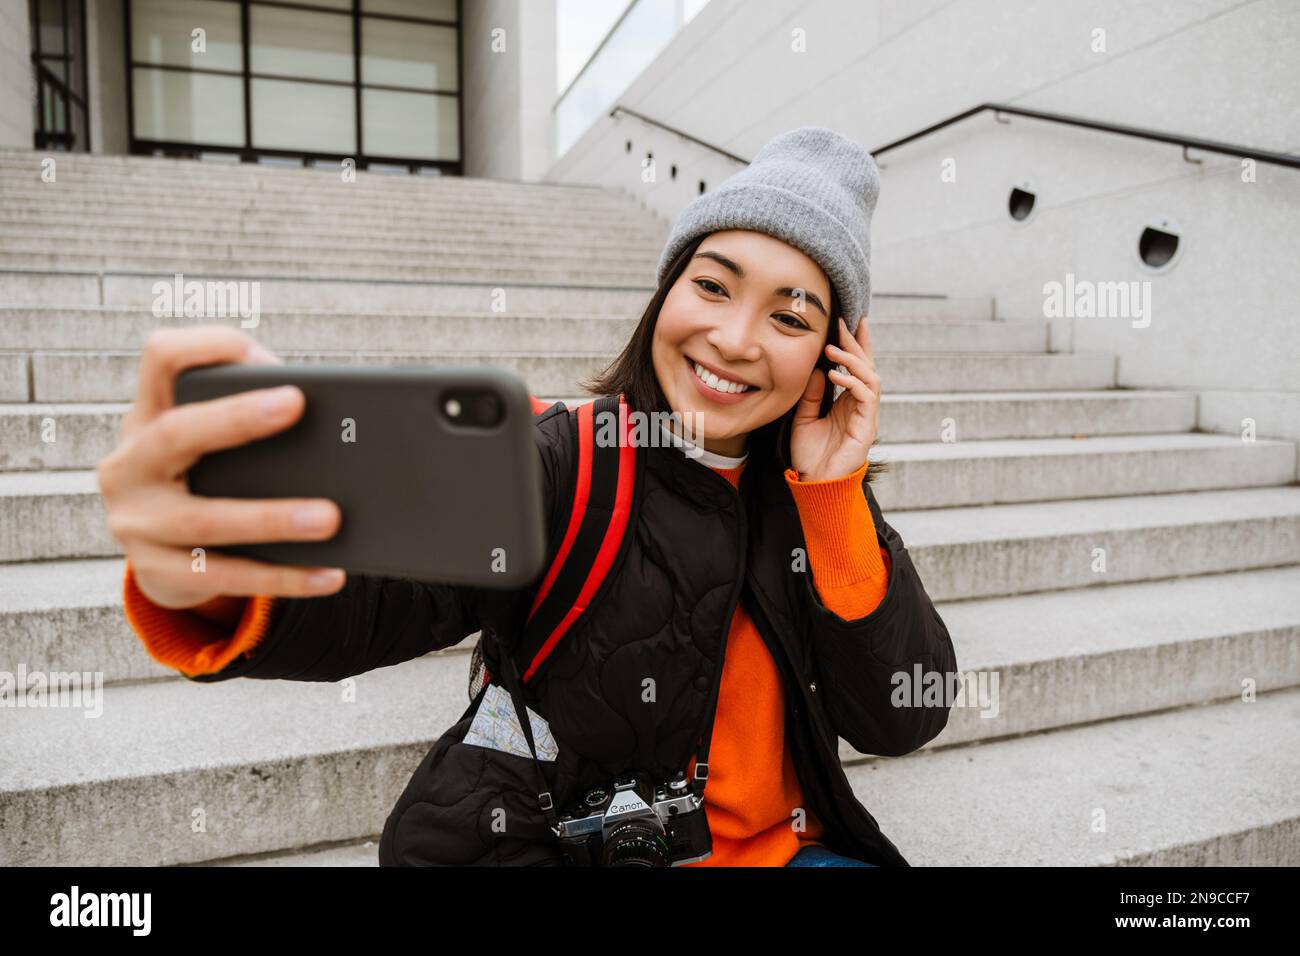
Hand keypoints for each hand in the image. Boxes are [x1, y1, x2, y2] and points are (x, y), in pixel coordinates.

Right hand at [97, 325, 346, 608]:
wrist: (165, 561)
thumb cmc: (208, 481)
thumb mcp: (209, 446)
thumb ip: (249, 423)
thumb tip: (334, 419)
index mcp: (147, 418)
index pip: (160, 357)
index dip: (208, 346)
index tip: (264, 356)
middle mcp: (130, 465)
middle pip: (175, 433)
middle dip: (236, 418)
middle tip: (296, 404)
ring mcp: (136, 523)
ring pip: (204, 520)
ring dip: (272, 518)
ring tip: (330, 518)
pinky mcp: (157, 574)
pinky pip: (224, 578)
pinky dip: (283, 576)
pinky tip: (328, 574)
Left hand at [789, 314, 880, 481]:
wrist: (815, 483)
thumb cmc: (811, 455)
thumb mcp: (804, 418)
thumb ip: (810, 394)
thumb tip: (816, 369)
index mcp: (848, 402)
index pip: (856, 367)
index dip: (856, 344)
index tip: (849, 321)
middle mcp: (860, 406)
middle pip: (867, 367)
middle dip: (857, 343)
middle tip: (844, 324)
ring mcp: (866, 415)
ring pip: (871, 378)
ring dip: (853, 361)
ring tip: (833, 349)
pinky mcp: (866, 427)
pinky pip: (866, 397)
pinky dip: (852, 382)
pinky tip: (835, 375)